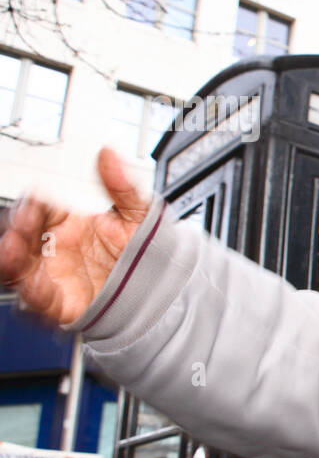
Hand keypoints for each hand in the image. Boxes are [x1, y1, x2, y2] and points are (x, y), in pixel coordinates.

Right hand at [0, 147, 150, 325]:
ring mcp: (55, 275)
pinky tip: (32, 283)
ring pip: (21, 267)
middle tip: (26, 218)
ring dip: (12, 257)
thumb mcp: (139, 215)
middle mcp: (56, 248)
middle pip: (23, 235)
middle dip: (19, 225)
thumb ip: (123, 186)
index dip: (36, 202)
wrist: (164, 288)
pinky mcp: (62, 303)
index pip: (41, 207)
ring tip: (12, 245)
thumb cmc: (145, 251)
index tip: (38, 195)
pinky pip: (40, 300)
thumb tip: (109, 153)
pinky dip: (33, 292)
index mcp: (68, 223)